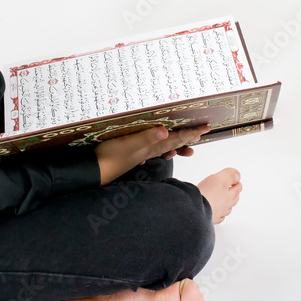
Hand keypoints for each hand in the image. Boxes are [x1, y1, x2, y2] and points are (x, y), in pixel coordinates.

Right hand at [94, 124, 209, 184]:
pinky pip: (148, 153)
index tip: (205, 128)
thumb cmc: (110, 156)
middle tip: (200, 134)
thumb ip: (147, 137)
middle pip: (172, 144)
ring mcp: (139, 154)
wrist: (95, 171)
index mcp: (150, 146)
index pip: (175, 139)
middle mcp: (147, 151)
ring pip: (161, 149)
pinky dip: (155, 151)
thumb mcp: (129, 144)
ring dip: (174, 146)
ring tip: (186, 147)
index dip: (190, 133)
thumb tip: (166, 131)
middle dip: (186, 139)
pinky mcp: (129, 156)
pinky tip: (155, 152)